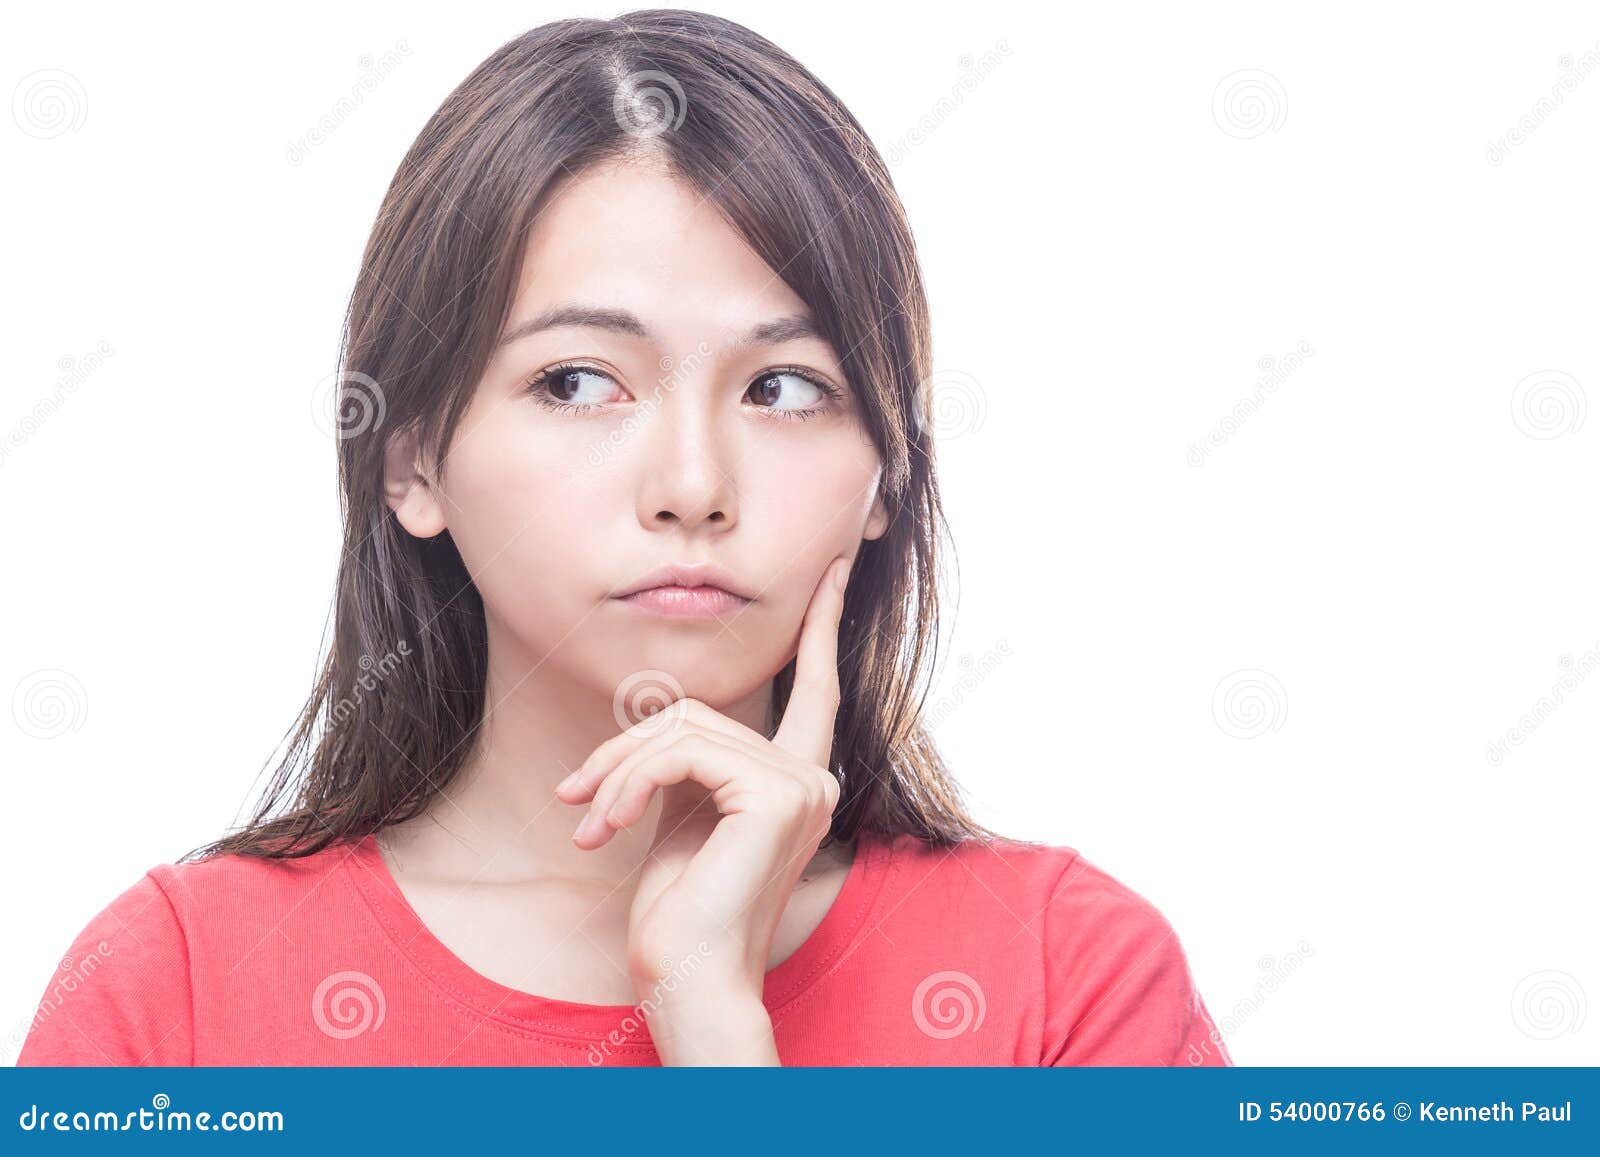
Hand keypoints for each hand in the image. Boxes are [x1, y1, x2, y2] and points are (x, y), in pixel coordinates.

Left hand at [554, 553, 852, 1064]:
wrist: (688, 982)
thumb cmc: (679, 915)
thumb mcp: (680, 817)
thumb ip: (688, 761)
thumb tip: (662, 715)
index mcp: (797, 780)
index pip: (816, 686)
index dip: (824, 625)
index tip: (837, 568)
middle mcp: (812, 776)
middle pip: (698, 711)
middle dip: (623, 751)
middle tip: (575, 801)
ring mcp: (801, 783)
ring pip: (680, 728)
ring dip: (614, 775)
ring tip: (588, 826)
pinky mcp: (774, 793)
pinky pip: (678, 752)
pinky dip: (626, 785)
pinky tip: (604, 830)